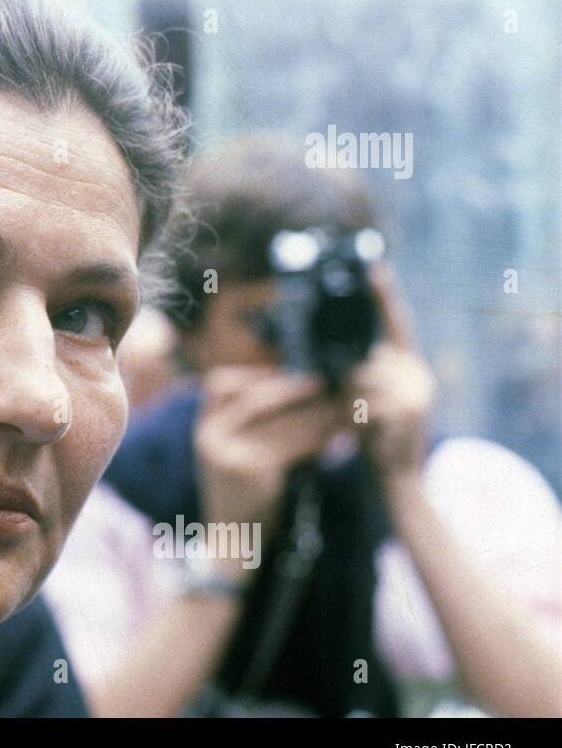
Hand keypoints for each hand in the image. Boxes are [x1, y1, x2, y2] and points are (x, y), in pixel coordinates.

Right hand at [194, 366, 344, 534]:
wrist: (232, 541)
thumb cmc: (240, 496)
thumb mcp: (229, 456)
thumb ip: (245, 426)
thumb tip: (289, 388)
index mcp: (202, 429)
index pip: (219, 385)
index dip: (251, 375)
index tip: (282, 373)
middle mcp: (210, 437)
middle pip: (255, 399)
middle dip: (292, 390)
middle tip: (323, 385)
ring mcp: (229, 453)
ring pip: (280, 422)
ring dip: (314, 414)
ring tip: (338, 412)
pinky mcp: (253, 470)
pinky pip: (292, 444)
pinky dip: (317, 438)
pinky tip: (335, 438)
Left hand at [345, 263, 435, 494]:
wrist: (399, 479)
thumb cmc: (377, 437)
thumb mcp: (368, 399)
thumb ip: (358, 374)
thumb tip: (328, 355)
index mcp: (410, 366)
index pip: (397, 324)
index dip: (385, 297)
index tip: (375, 267)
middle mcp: (418, 374)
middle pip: (367, 355)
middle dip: (345, 373)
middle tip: (338, 393)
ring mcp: (416, 393)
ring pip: (362, 377)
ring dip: (345, 396)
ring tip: (350, 417)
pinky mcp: (407, 412)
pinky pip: (365, 400)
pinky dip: (352, 411)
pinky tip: (355, 426)